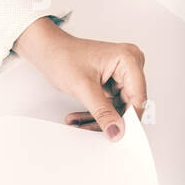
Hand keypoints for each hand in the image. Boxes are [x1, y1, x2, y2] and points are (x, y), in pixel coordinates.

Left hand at [13, 17, 146, 140]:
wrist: (46, 50)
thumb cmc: (62, 56)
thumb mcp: (83, 88)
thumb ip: (102, 112)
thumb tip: (117, 130)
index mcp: (129, 59)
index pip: (138, 97)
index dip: (129, 118)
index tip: (119, 134)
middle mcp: (130, 65)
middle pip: (128, 103)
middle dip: (109, 118)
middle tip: (92, 130)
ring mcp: (121, 73)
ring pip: (117, 106)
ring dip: (98, 117)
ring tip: (78, 122)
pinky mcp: (112, 80)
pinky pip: (109, 102)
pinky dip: (95, 111)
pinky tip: (79, 118)